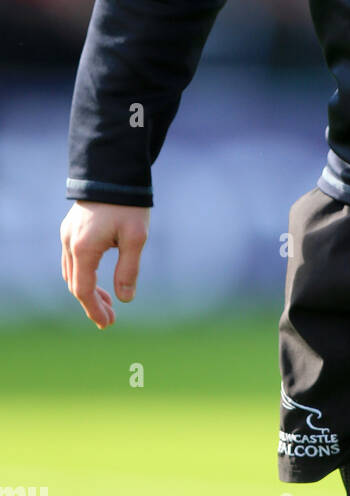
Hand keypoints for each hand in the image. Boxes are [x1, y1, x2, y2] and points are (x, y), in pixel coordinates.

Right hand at [60, 201, 149, 328]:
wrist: (114, 172)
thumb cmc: (128, 204)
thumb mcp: (136, 237)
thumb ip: (129, 269)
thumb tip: (125, 298)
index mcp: (83, 248)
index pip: (83, 290)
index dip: (94, 310)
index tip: (107, 324)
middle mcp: (69, 243)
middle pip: (75, 284)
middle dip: (92, 303)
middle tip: (110, 318)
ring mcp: (67, 234)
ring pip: (72, 272)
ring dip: (87, 289)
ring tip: (108, 301)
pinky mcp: (71, 227)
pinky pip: (72, 259)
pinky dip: (84, 273)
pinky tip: (98, 277)